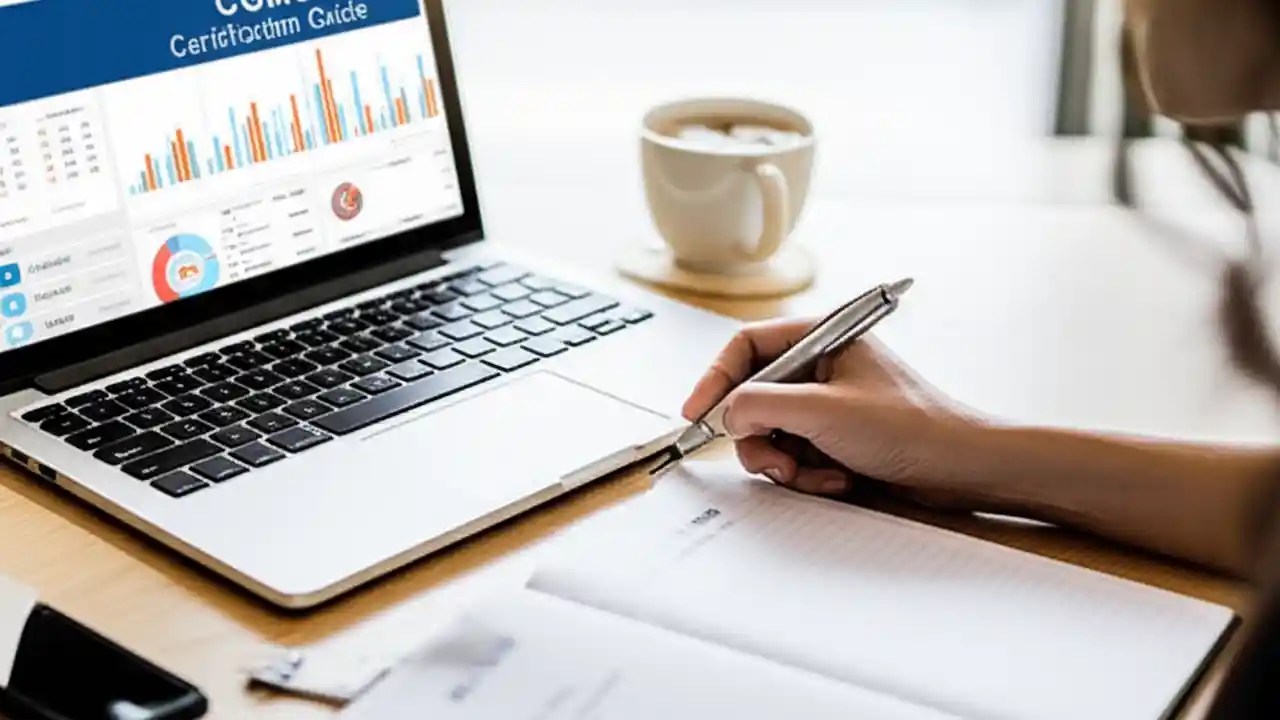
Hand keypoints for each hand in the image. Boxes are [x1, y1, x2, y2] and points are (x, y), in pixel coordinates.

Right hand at [682, 318, 982, 504]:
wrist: (960, 467)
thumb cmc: (909, 426)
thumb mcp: (823, 411)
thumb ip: (762, 404)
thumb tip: (726, 414)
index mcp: (820, 337)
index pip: (746, 346)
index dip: (715, 378)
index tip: (697, 414)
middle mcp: (819, 366)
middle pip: (753, 396)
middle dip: (757, 435)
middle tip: (772, 461)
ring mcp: (826, 403)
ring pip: (770, 432)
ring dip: (784, 460)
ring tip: (814, 474)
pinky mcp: (835, 437)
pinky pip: (794, 453)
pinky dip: (806, 473)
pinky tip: (836, 480)